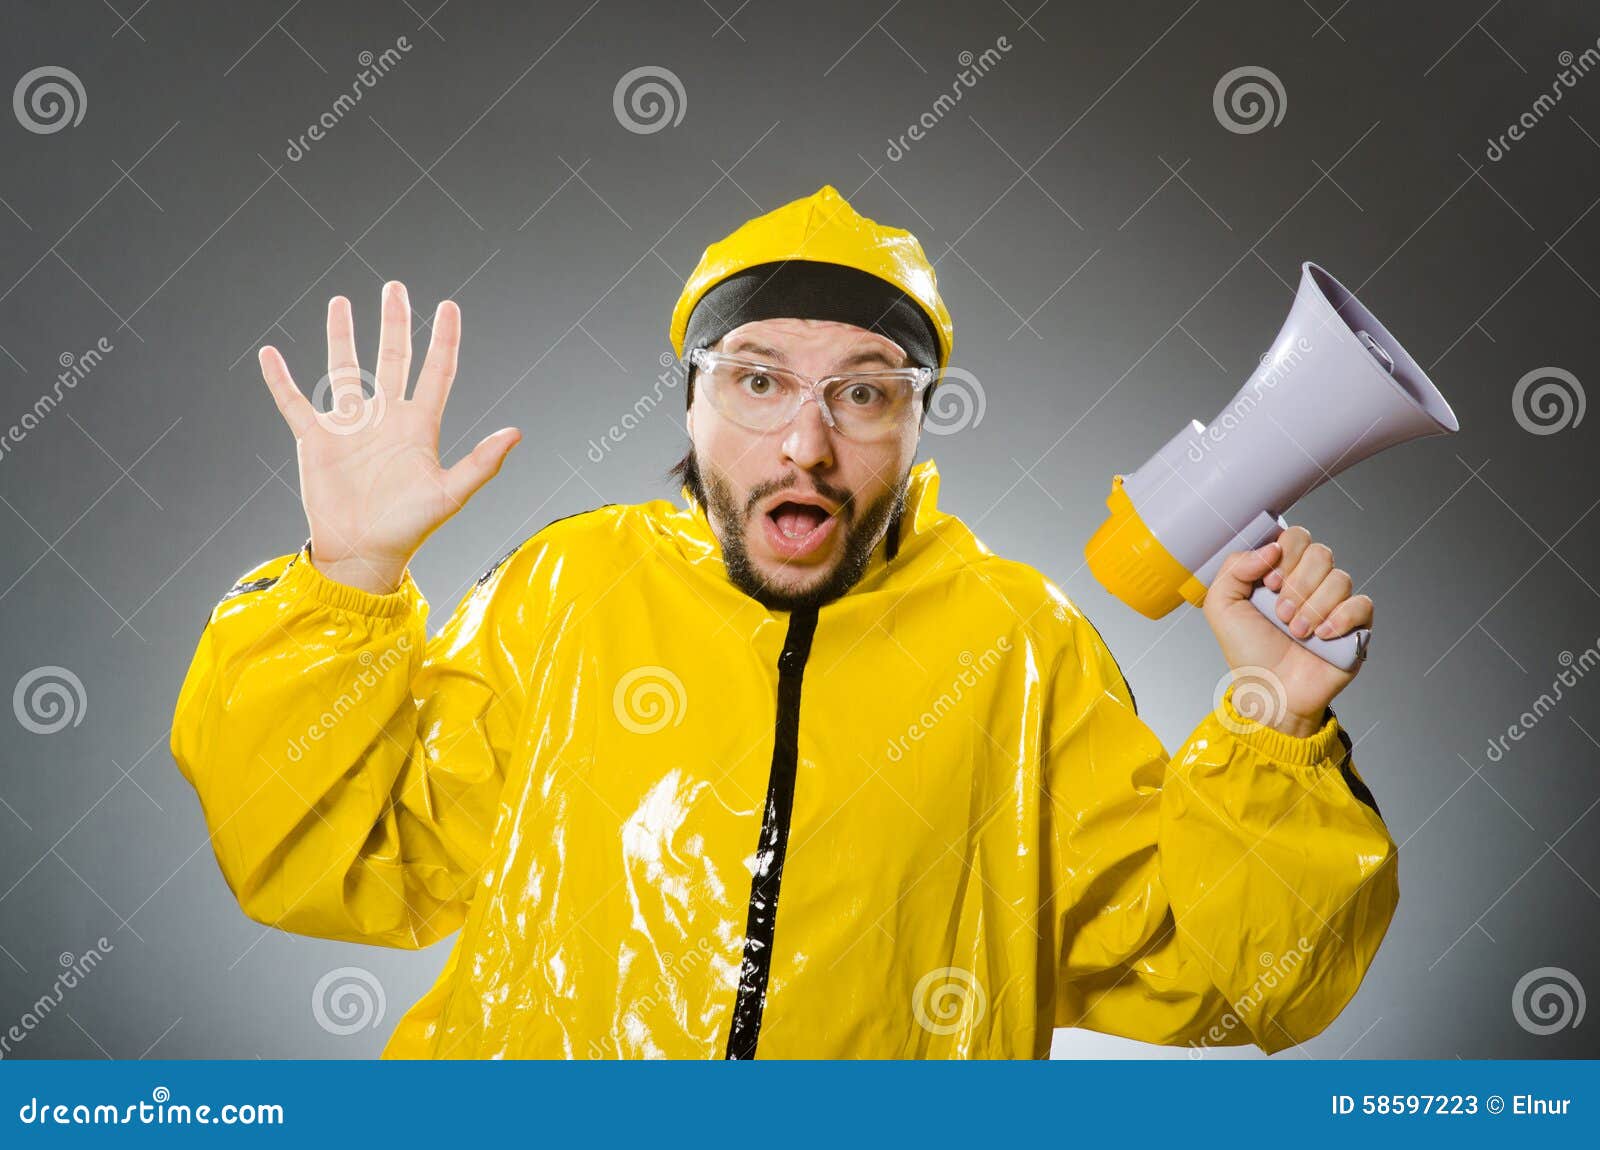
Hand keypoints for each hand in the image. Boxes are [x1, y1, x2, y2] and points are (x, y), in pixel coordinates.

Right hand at [257, 282, 520, 594]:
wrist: (365, 554)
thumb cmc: (410, 529)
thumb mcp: (450, 495)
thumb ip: (482, 464)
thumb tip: (516, 433)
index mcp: (419, 427)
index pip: (435, 372)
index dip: (444, 340)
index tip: (449, 306)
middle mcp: (385, 419)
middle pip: (391, 359)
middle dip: (394, 324)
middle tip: (395, 288)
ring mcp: (350, 427)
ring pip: (345, 371)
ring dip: (341, 337)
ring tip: (339, 302)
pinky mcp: (316, 441)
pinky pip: (295, 404)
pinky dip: (281, 381)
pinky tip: (270, 354)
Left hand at [1201, 525, 1372, 736]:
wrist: (1270, 691)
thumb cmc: (1247, 651)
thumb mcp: (1221, 607)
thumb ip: (1234, 568)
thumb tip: (1270, 548)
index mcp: (1280, 572)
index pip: (1295, 537)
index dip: (1285, 554)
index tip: (1268, 583)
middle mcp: (1310, 583)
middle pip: (1320, 552)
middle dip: (1298, 583)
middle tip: (1281, 612)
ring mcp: (1334, 603)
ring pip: (1340, 578)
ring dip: (1313, 606)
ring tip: (1297, 631)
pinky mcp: (1355, 625)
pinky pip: (1362, 604)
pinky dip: (1340, 618)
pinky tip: (1322, 636)